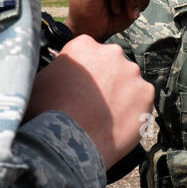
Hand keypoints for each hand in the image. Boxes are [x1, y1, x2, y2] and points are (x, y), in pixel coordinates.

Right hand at [25, 34, 153, 169]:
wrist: (69, 142)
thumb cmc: (48, 113)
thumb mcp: (39, 82)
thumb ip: (56, 70)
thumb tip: (57, 74)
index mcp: (83, 45)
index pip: (88, 51)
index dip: (84, 71)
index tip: (80, 85)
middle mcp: (111, 53)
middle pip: (111, 64)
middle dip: (106, 80)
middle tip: (93, 103)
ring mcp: (132, 73)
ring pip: (129, 82)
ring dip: (121, 95)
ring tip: (106, 117)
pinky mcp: (146, 93)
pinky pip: (142, 100)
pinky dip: (134, 110)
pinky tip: (118, 124)